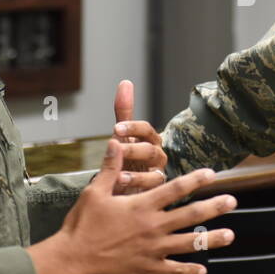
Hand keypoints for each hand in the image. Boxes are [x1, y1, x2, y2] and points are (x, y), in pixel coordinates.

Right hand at [32, 140, 235, 273]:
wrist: (73, 260)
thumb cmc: (82, 225)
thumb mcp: (95, 192)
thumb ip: (110, 167)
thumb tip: (116, 141)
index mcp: (142, 206)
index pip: (175, 189)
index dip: (195, 180)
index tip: (212, 173)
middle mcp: (152, 227)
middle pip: (191, 215)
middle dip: (214, 207)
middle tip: (233, 201)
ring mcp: (152, 250)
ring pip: (189, 244)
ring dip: (212, 239)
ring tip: (230, 235)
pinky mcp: (147, 269)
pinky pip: (173, 271)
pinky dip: (189, 270)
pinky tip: (203, 270)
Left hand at [112, 78, 166, 193]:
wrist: (129, 182)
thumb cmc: (128, 155)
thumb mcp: (123, 134)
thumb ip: (124, 111)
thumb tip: (125, 82)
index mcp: (149, 139)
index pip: (146, 129)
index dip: (133, 127)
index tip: (116, 128)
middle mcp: (157, 155)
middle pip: (150, 150)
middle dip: (133, 150)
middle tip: (117, 150)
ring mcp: (158, 173)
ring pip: (154, 172)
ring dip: (136, 174)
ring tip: (119, 176)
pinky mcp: (156, 191)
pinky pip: (151, 190)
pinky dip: (139, 189)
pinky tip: (124, 189)